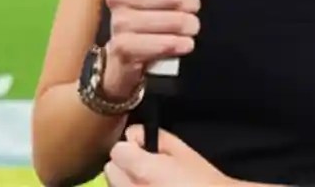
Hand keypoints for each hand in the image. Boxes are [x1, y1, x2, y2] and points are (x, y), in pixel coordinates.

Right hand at [102, 0, 224, 98]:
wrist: (126, 51)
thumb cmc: (148, 14)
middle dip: (192, 5)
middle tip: (190, 11)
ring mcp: (120, 21)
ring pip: (176, 21)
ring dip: (189, 27)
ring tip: (186, 28)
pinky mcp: (124, 46)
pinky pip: (167, 44)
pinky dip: (181, 45)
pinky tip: (181, 43)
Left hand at [105, 125, 237, 186]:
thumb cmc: (202, 179)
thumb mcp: (181, 150)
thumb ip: (152, 135)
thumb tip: (131, 134)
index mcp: (143, 171)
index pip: (117, 151)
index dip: (130, 148)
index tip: (142, 151)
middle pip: (111, 172)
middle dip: (125, 167)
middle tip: (147, 170)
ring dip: (127, 184)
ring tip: (151, 184)